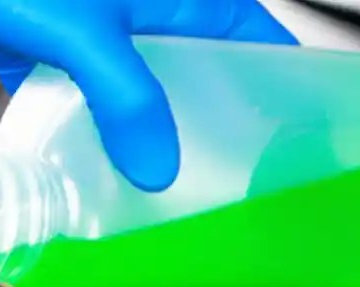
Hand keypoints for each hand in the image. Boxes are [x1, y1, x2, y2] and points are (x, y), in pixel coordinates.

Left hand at [0, 0, 296, 190]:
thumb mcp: (90, 36)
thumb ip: (126, 100)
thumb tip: (157, 171)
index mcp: (187, 2)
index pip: (260, 47)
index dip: (282, 94)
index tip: (294, 147)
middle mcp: (157, 22)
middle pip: (206, 84)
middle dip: (214, 135)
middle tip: (224, 190)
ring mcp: (112, 43)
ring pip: (151, 102)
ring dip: (156, 143)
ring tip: (170, 194)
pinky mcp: (65, 62)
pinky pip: (96, 109)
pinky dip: (102, 140)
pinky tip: (106, 178)